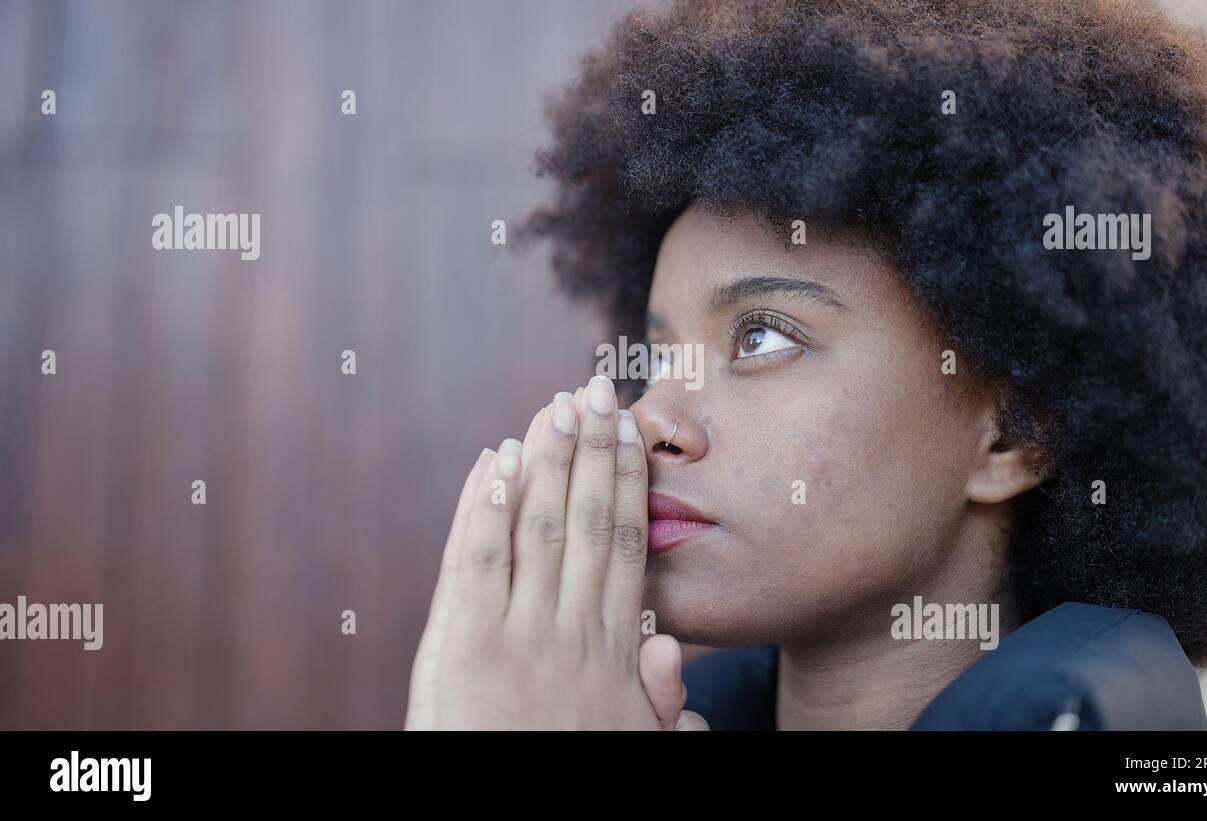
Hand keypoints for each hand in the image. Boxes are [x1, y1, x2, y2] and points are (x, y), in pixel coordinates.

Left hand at [405, 375, 698, 728]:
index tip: (630, 434)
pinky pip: (476, 558)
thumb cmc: (568, 781)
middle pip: (587, 522)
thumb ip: (658, 703)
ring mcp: (514, 635)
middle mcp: (569, 633)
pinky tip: (496, 459)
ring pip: (539, 526)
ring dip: (547, 459)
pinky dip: (486, 504)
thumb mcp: (633, 748)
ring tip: (555, 405)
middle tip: (596, 390)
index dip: (627, 484)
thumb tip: (670, 647)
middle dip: (592, 451)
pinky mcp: (459, 646)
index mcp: (613, 655)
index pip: (626, 547)